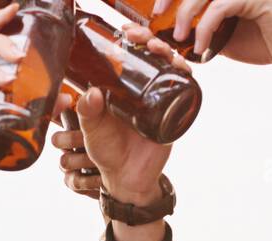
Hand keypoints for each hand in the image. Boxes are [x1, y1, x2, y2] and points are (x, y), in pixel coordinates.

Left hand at [50, 27, 177, 205]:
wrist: (125, 178)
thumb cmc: (107, 152)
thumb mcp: (91, 130)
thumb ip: (87, 112)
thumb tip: (92, 93)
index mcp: (122, 89)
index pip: (130, 55)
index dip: (132, 39)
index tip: (126, 31)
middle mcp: (142, 91)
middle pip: (152, 55)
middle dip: (149, 40)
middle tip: (140, 37)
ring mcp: (159, 101)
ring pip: (168, 68)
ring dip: (167, 53)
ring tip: (158, 49)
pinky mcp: (172, 114)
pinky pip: (183, 91)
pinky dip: (184, 76)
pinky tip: (180, 67)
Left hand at [152, 0, 271, 70]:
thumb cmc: (262, 42)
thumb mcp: (223, 37)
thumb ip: (202, 30)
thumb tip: (173, 38)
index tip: (155, 11)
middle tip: (157, 17)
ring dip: (185, 12)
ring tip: (178, 37)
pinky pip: (220, 7)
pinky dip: (205, 27)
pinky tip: (202, 46)